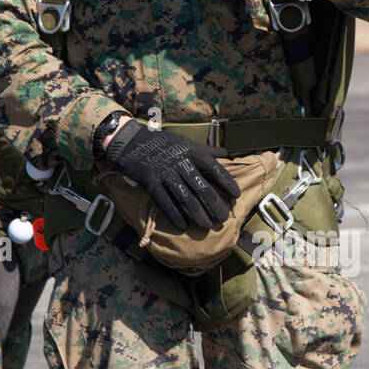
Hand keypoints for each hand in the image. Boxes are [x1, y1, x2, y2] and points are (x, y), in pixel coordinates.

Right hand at [104, 120, 240, 230]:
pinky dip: (174, 215)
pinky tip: (183, 226)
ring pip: (185, 197)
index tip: (236, 195)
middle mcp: (180, 163)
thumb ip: (206, 151)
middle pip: (201, 187)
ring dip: (197, 214)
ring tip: (206, 225)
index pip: (214, 168)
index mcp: (192, 152)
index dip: (226, 182)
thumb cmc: (163, 144)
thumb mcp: (186, 142)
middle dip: (214, 204)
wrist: (132, 143)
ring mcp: (165, 173)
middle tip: (222, 218)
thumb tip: (227, 154)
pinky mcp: (151, 183)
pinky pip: (164, 202)